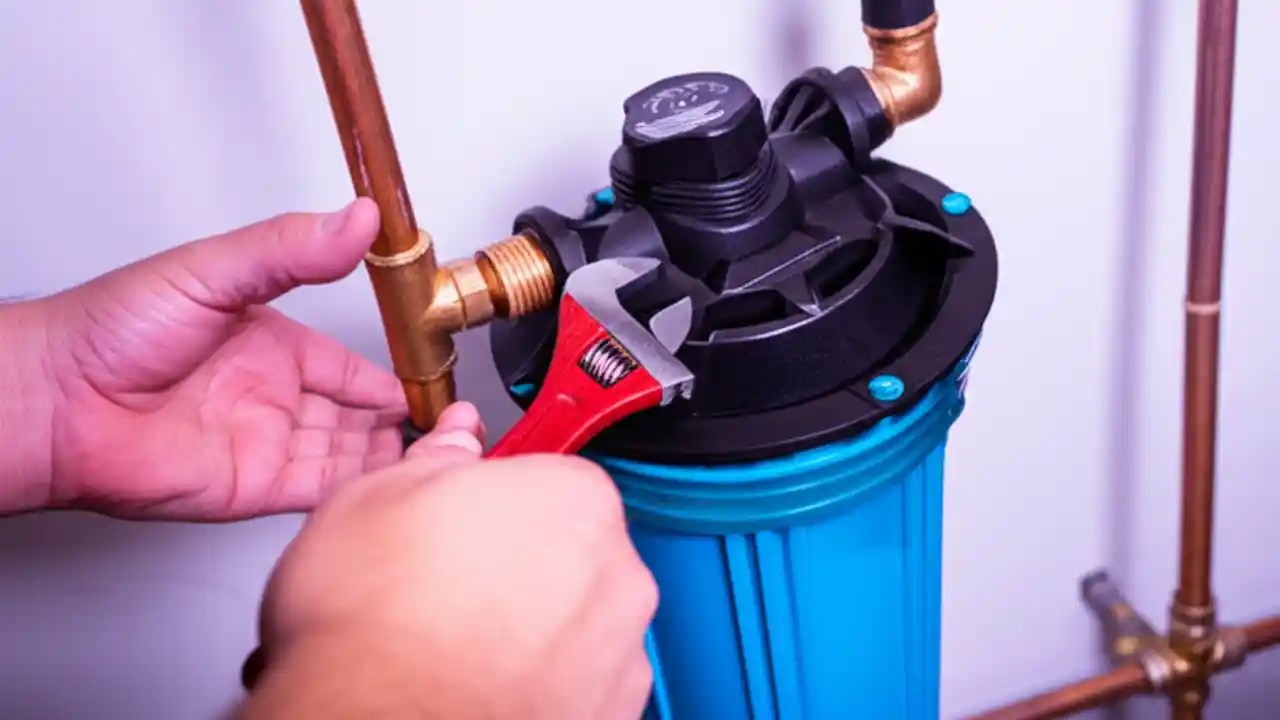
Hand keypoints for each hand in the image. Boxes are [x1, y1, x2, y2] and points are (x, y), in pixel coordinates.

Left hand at [25, 198, 406, 518]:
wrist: (56, 402)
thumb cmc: (112, 330)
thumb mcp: (213, 272)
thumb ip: (289, 250)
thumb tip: (357, 219)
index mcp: (273, 344)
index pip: (351, 366)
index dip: (392, 375)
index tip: (429, 378)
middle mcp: (273, 396)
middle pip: (358, 415)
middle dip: (403, 421)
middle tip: (449, 423)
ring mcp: (266, 444)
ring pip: (348, 455)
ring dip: (391, 456)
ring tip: (438, 451)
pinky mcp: (254, 488)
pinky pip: (321, 490)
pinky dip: (360, 487)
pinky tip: (393, 479)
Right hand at [241, 409, 657, 719]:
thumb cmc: (375, 625)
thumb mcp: (375, 496)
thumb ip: (438, 458)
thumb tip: (453, 443)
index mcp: (573, 496)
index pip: (548, 477)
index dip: (495, 500)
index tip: (462, 518)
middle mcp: (617, 572)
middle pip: (571, 549)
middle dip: (519, 561)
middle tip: (449, 581)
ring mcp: (619, 650)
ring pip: (577, 619)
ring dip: (532, 624)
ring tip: (457, 641)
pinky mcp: (610, 710)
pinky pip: (577, 681)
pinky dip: (539, 681)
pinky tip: (482, 683)